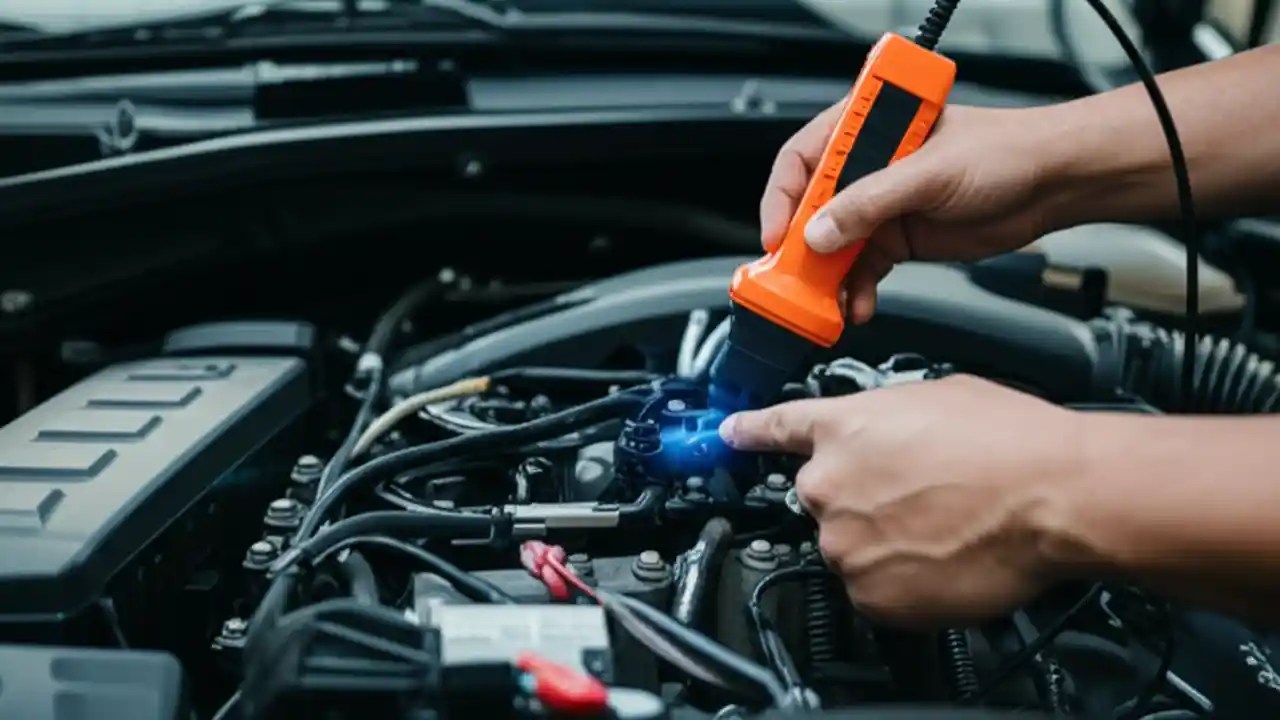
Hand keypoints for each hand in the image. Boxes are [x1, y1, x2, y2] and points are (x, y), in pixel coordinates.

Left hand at [719, 375, 1086, 626]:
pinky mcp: (869, 594)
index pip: (774, 428)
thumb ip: (887, 417)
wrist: (1053, 496)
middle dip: (860, 498)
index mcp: (841, 427)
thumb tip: (889, 434)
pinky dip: (900, 581)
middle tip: (917, 498)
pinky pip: (872, 589)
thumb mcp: (937, 397)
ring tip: (941, 528)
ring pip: (848, 545)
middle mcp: (827, 484)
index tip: (729, 435)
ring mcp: (843, 543)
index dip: (749, 432)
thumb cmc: (1012, 442)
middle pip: (823, 496)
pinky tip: (941, 557)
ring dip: (882, 541)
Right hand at [760, 104, 1060, 323]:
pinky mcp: (898, 239)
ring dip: (825, 278)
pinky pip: (861, 270)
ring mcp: (881, 207)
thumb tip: (820, 232)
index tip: (778, 234)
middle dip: (799, 247)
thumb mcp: (929, 174)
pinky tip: (856, 307)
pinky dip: (854, 291)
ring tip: (824, 302)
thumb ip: (870, 203)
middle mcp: (867, 168)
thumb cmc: (1005, 152)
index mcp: (868, 130)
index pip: (802, 159)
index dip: (782, 197)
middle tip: (792, 278)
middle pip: (810, 209)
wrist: (1052, 185)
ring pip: (833, 246)